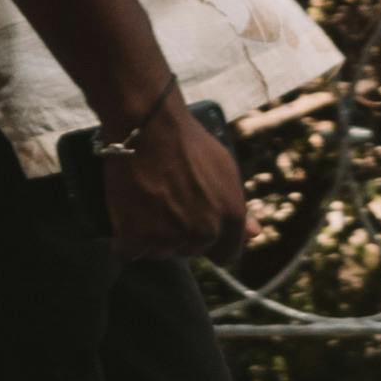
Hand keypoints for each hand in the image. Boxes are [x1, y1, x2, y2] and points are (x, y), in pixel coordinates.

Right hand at [101, 100, 246, 261]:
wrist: (148, 125)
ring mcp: (169, 237)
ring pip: (158, 252)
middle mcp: (203, 232)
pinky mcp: (135, 236)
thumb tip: (255, 234)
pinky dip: (124, 239)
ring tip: (144, 203)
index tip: (195, 230)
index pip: (226, 255)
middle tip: (163, 202)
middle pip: (188, 251)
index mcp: (230, 217)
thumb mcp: (226, 169)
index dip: (210, 243)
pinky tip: (126, 215)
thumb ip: (240, 209)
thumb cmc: (187, 141)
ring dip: (149, 237)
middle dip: (177, 234)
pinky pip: (129, 252)